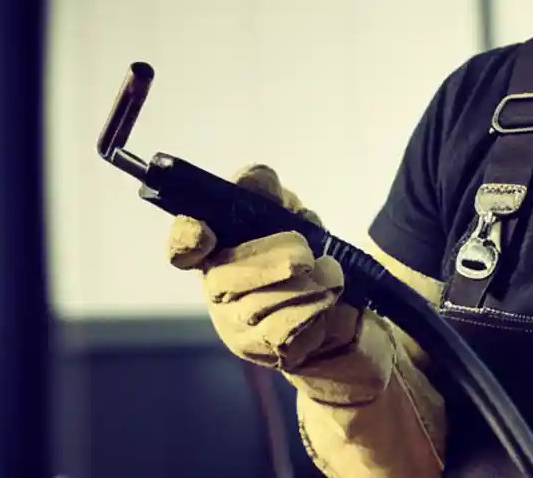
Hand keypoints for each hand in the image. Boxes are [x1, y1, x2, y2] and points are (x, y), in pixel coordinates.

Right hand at [167, 164, 394, 404]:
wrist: (349, 314)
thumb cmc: (310, 259)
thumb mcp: (294, 217)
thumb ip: (270, 195)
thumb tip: (252, 180)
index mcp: (219, 251)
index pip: (184, 245)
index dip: (185, 240)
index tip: (204, 235)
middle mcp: (219, 291)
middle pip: (225, 277)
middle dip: (272, 259)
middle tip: (306, 254)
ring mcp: (239, 327)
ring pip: (259, 305)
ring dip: (307, 285)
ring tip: (331, 275)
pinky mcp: (267, 352)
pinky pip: (285, 330)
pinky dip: (315, 310)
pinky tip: (330, 301)